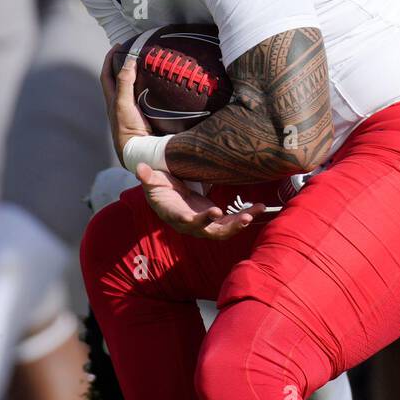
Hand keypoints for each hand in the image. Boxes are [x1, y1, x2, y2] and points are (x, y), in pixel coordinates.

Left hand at [100, 47, 149, 164]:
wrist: (140, 153)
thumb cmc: (127, 129)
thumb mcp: (123, 104)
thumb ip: (125, 83)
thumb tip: (129, 61)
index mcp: (113, 99)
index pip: (107, 75)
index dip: (110, 59)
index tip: (119, 45)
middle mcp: (122, 104)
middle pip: (121, 80)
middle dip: (126, 65)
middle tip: (139, 52)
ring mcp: (135, 110)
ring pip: (135, 89)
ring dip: (142, 77)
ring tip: (154, 65)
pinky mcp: (148, 116)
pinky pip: (150, 98)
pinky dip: (155, 89)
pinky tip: (166, 86)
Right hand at [135, 164, 266, 239]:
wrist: (168, 197)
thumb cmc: (159, 188)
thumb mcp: (153, 182)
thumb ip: (147, 177)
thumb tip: (139, 168)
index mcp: (176, 215)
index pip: (187, 220)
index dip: (199, 219)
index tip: (213, 212)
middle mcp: (193, 225)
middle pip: (211, 232)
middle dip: (229, 227)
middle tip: (244, 219)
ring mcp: (206, 224)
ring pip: (225, 229)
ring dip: (241, 222)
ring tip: (257, 211)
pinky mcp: (216, 220)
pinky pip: (233, 221)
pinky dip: (247, 215)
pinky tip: (261, 207)